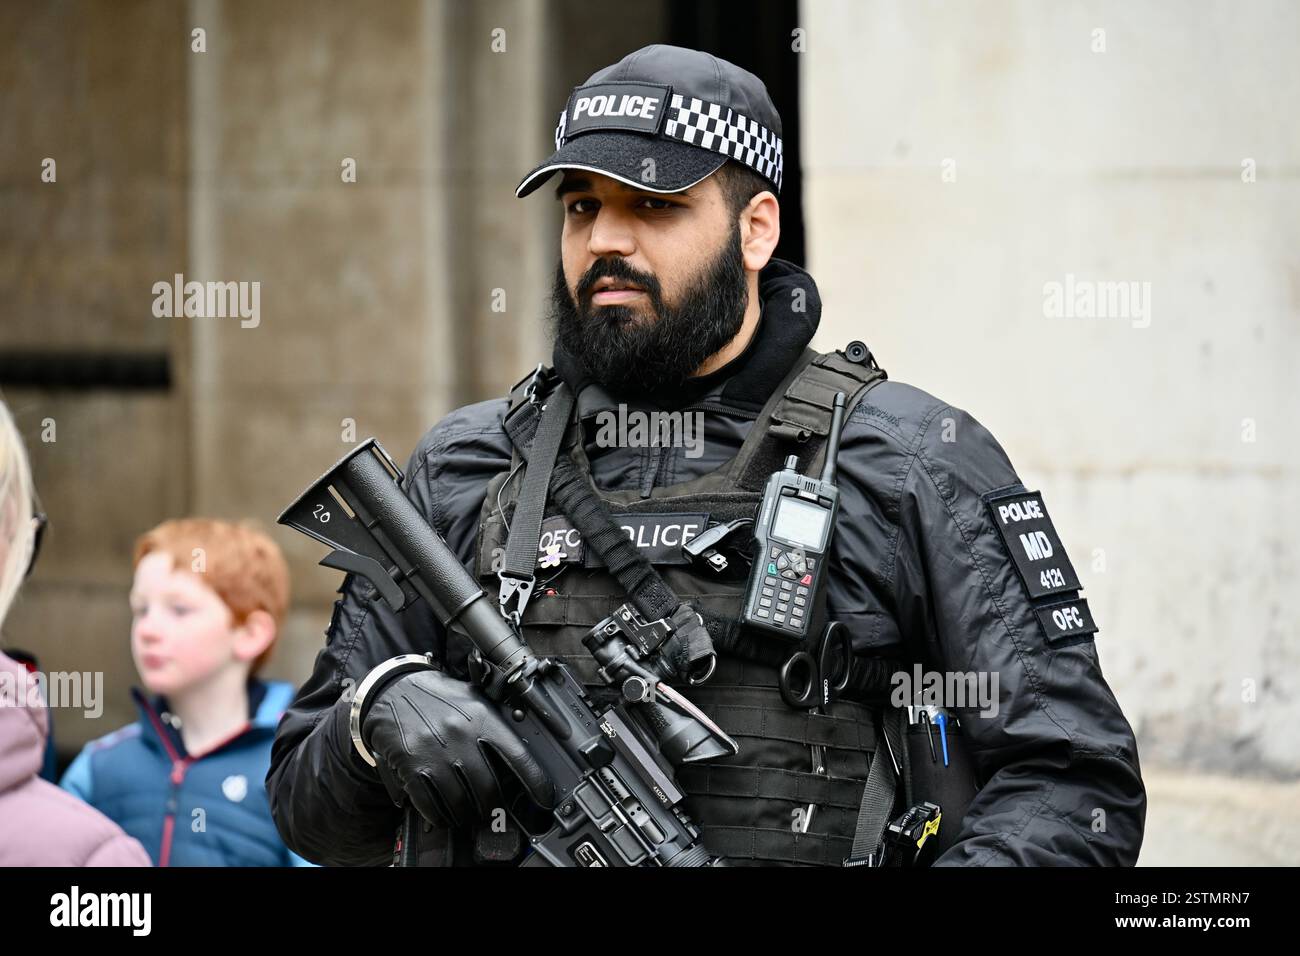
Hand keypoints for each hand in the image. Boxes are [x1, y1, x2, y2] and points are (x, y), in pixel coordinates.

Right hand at [362, 669, 553, 827]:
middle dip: (491, 805)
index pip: (518, 756)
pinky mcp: (413, 766)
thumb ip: (497, 721)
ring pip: (461, 802)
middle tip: (490, 808)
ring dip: (466, 815)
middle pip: (489, 789)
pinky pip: (431, 804)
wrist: (394, 689)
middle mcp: (461, 736)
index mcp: (481, 718)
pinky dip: (440, 816)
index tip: (543, 799)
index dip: (535, 783)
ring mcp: (436, 753)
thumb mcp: (474, 698)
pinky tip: (443, 814)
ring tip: (467, 813)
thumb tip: (523, 747)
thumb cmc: (439, 697)